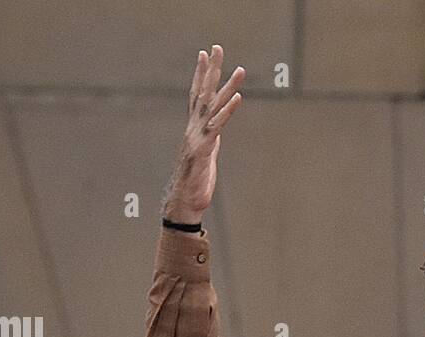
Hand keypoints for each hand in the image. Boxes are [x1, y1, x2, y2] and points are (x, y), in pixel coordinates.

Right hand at [163, 46, 244, 223]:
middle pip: (203, 92)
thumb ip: (211, 141)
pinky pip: (218, 125)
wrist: (185, 203)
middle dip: (211, 69)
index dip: (200, 75)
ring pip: (213, 106)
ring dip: (227, 86)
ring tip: (240, 69)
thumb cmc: (195, 183)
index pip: (196, 95)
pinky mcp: (204, 149)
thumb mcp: (206, 157)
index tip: (205, 55)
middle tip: (217, 47)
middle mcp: (194, 128)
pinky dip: (228, 110)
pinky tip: (238, 97)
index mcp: (195, 129)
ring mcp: (198, 137)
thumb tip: (216, 133)